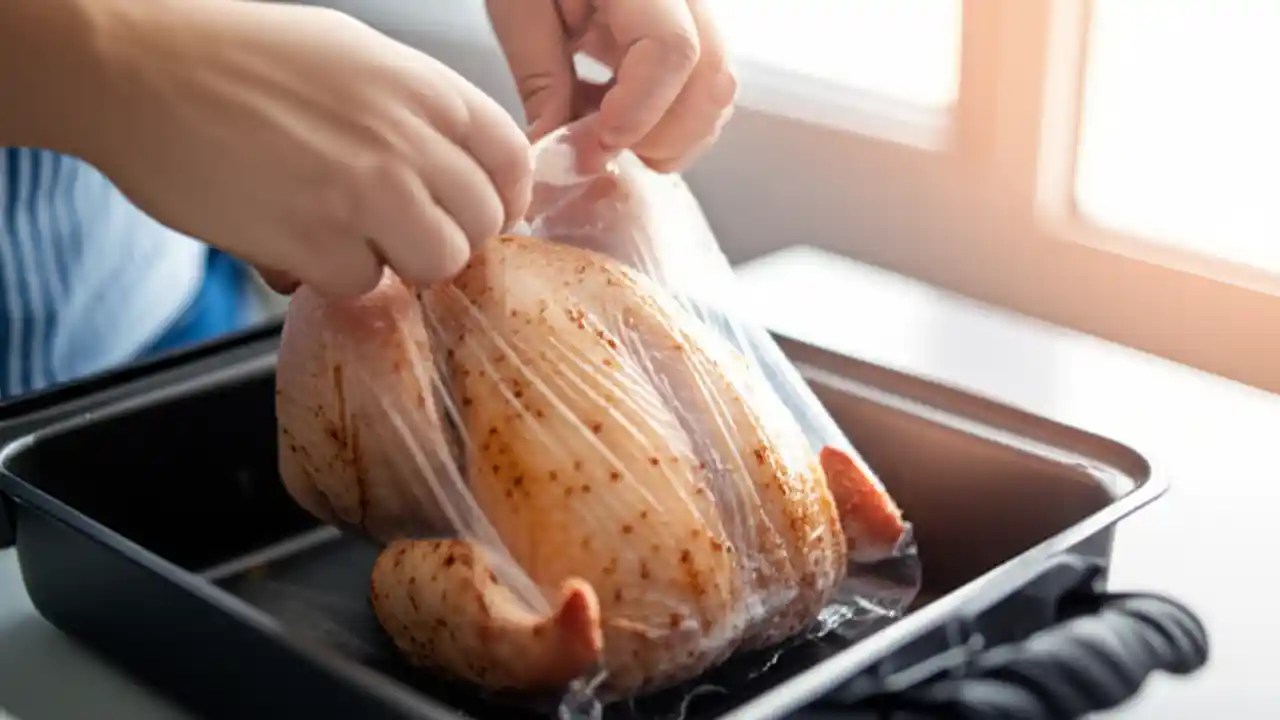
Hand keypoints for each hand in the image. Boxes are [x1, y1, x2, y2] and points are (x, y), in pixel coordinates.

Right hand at [78, 0, 531, 298]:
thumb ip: (410, 118)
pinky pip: (360, 286)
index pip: (511, 161)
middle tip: (397, 235)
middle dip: (444, 239)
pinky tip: (291, 238)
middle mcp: (408, 138)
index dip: (500, 200)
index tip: (475, 218)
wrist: (134, 66)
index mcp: (424, 88)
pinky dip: (327, 276)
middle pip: (481, 225)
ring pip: (435, 265)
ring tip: (344, 236)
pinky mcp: (316, 240)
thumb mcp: (350, 59)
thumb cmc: (232, 57)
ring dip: (395, 264)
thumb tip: (442, 181)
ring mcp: (367, 191)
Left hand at [486, 0, 736, 172]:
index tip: (594, 144)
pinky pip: (704, 90)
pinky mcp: (692, 32)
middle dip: (661, 138)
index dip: (639, 112)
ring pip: (719, 92)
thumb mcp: (518, 6)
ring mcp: (697, 12)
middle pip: (713, 79)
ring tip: (606, 136)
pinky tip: (615, 116)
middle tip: (601, 152)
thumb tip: (562, 158)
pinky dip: (667, 123)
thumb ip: (541, 79)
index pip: (672, 49)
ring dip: (668, 137)